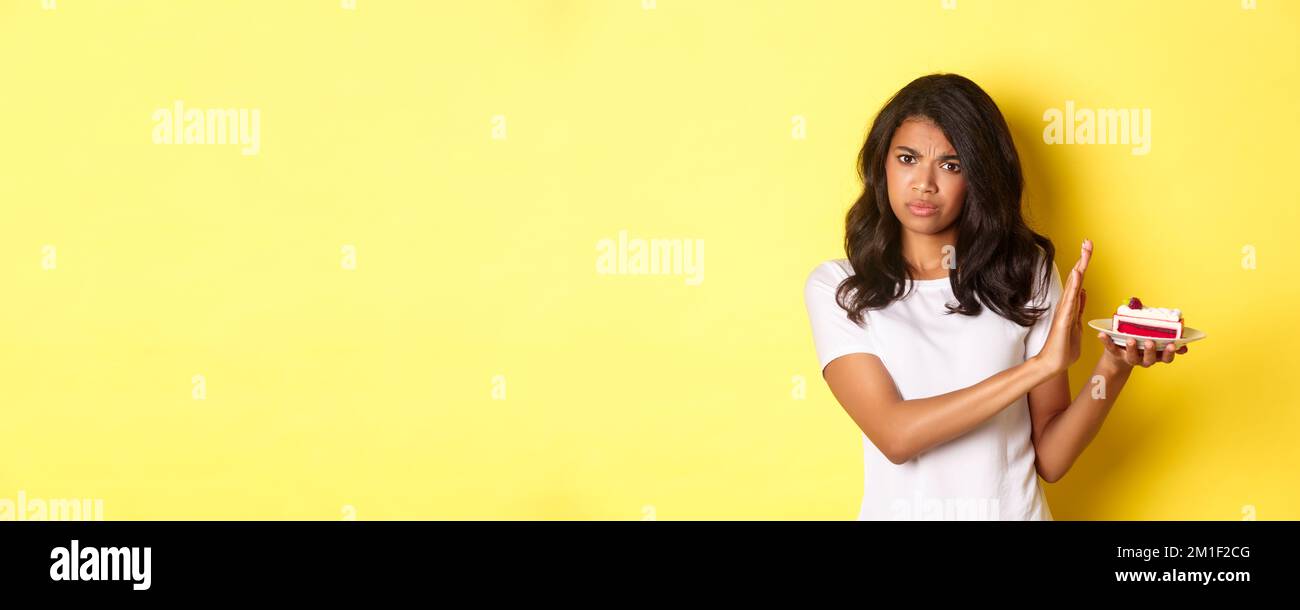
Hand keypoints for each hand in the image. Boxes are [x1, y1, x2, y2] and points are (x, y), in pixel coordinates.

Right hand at [1036, 239, 1092, 374]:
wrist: (1053, 363)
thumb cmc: (1064, 348)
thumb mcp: (1077, 325)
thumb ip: (1079, 309)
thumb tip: (1082, 293)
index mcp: (1071, 306)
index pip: (1080, 281)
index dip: (1084, 265)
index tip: (1087, 249)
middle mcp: (1067, 305)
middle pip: (1077, 277)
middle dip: (1083, 259)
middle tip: (1088, 241)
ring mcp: (1065, 311)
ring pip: (1075, 284)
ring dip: (1080, 266)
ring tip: (1085, 250)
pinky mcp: (1064, 319)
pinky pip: (1071, 299)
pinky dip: (1074, 285)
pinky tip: (1077, 272)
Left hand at [1099, 333, 1187, 368]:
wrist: (1118, 354)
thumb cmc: (1140, 340)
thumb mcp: (1152, 334)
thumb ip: (1164, 331)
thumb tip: (1179, 328)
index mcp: (1155, 354)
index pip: (1166, 357)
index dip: (1170, 352)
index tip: (1173, 345)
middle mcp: (1144, 359)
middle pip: (1150, 359)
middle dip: (1151, 351)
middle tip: (1150, 342)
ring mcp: (1129, 357)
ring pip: (1133, 358)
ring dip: (1132, 349)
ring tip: (1130, 339)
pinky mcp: (1115, 353)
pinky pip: (1110, 348)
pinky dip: (1106, 341)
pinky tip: (1101, 334)